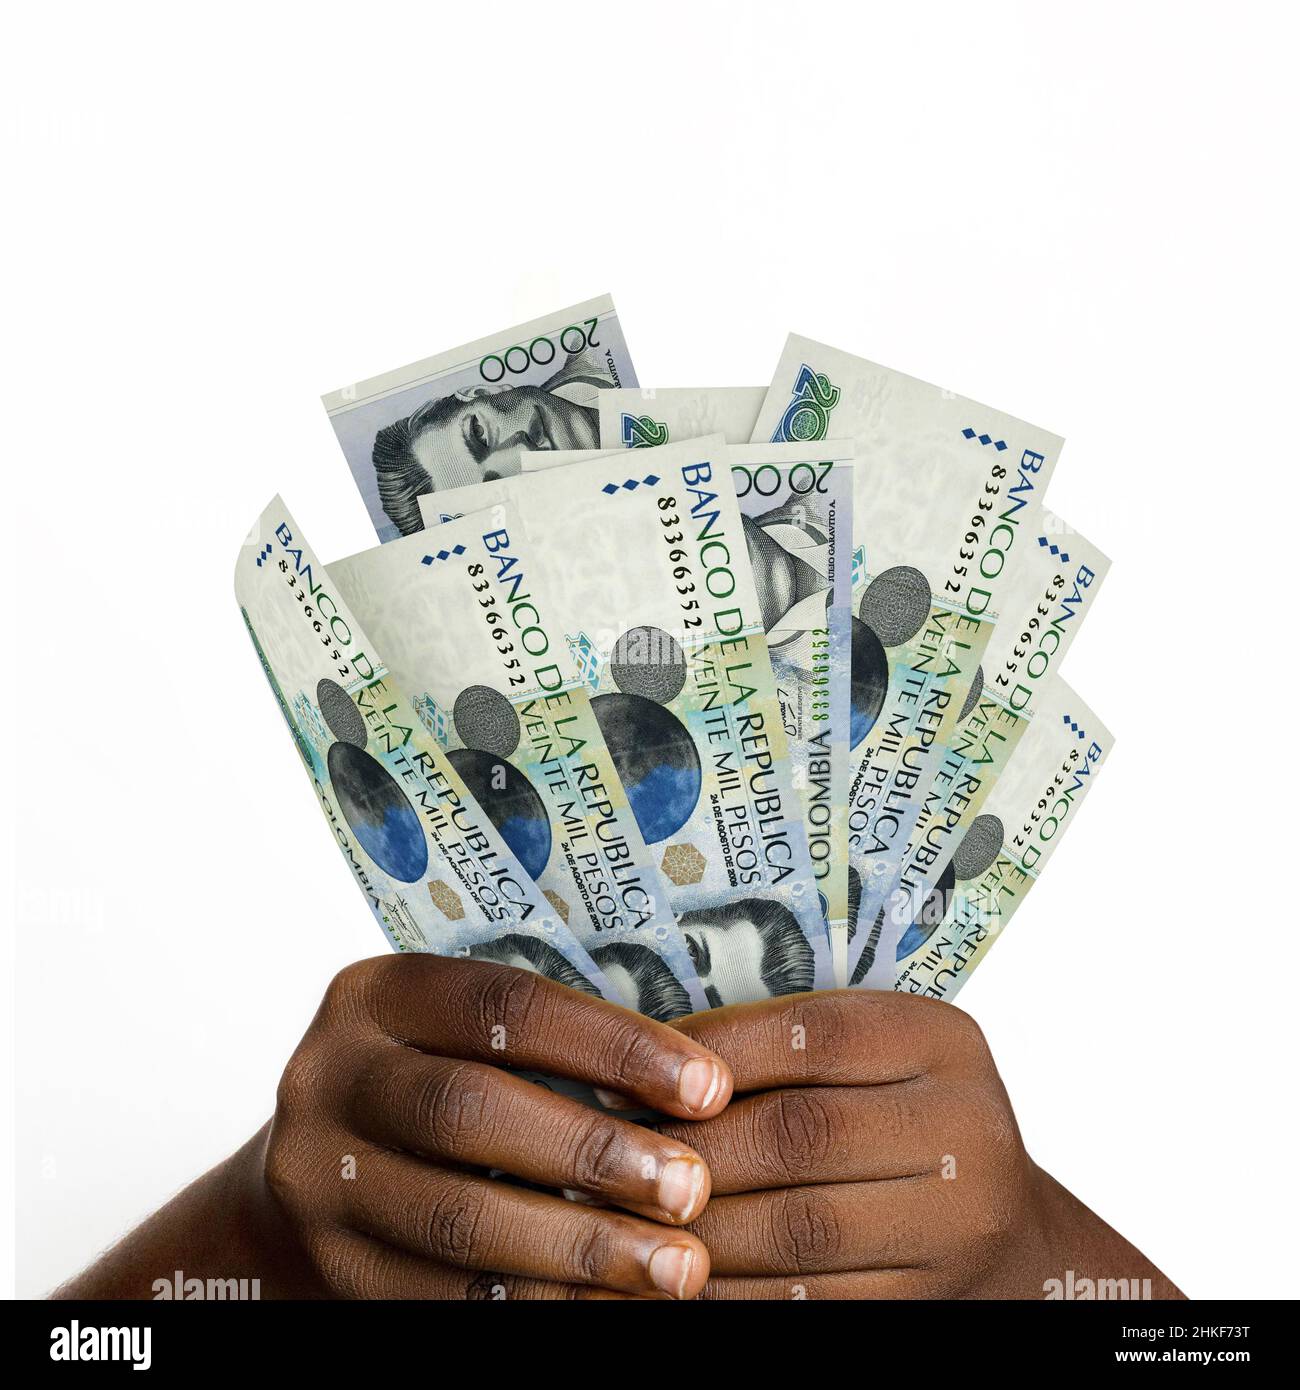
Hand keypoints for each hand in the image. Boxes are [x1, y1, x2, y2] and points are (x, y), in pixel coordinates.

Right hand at [58, 955, 732, 1299]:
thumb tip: (700, 1082)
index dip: (613, 1044)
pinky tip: (611, 1304)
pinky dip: (540, 1300)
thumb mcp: (465, 1033)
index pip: (501, 1004)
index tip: (708, 1086)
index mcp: (376, 995)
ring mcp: (320, 1179)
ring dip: (580, 1246)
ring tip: (676, 1268)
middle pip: (470, 1111)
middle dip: (594, 1152)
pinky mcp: (336, 1267)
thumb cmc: (437, 1078)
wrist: (321, 1169)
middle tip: (692, 1188)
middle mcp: (330, 1078)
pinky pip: (446, 1296)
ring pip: (457, 1218)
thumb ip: (548, 1043)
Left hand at [659, 991, 1183, 1298]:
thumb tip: (643, 1064)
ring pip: (796, 1230)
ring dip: (692, 1228)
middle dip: (688, 1149)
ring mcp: (956, 1226)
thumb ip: (783, 1048)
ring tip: (621, 1219)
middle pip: (799, 1133)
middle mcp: (965, 1128)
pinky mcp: (924, 1303)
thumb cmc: (899, 1119)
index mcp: (940, 1042)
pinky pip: (807, 1304)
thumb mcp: (871, 1057)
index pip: (812, 1033)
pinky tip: (672, 1275)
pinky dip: (727, 1293)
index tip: (630, 1075)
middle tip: (611, 1157)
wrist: (1005, 1236)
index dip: (709, 1053)